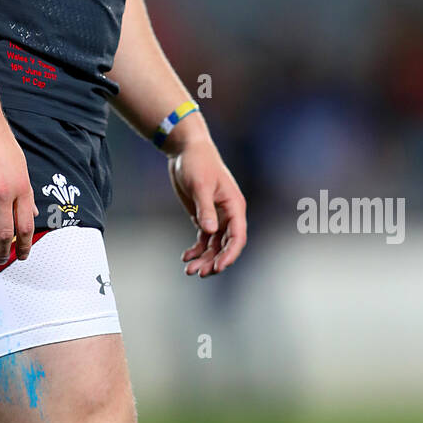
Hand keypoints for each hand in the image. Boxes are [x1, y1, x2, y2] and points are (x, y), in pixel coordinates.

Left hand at [167, 138, 246, 276]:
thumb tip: (210, 231)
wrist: (186, 150)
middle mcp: (228, 214)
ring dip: (204, 258)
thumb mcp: (200, 185)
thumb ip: (205, 208)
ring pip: (214, 245)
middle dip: (214, 261)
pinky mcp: (203, 216)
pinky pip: (204, 239)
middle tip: (198, 273)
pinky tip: (186, 256)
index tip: (218, 268)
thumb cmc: (198, 162)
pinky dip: (196, 249)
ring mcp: (216, 216)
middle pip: (226, 245)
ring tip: (189, 270)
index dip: (229, 254)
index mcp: (234, 206)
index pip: (237, 236)